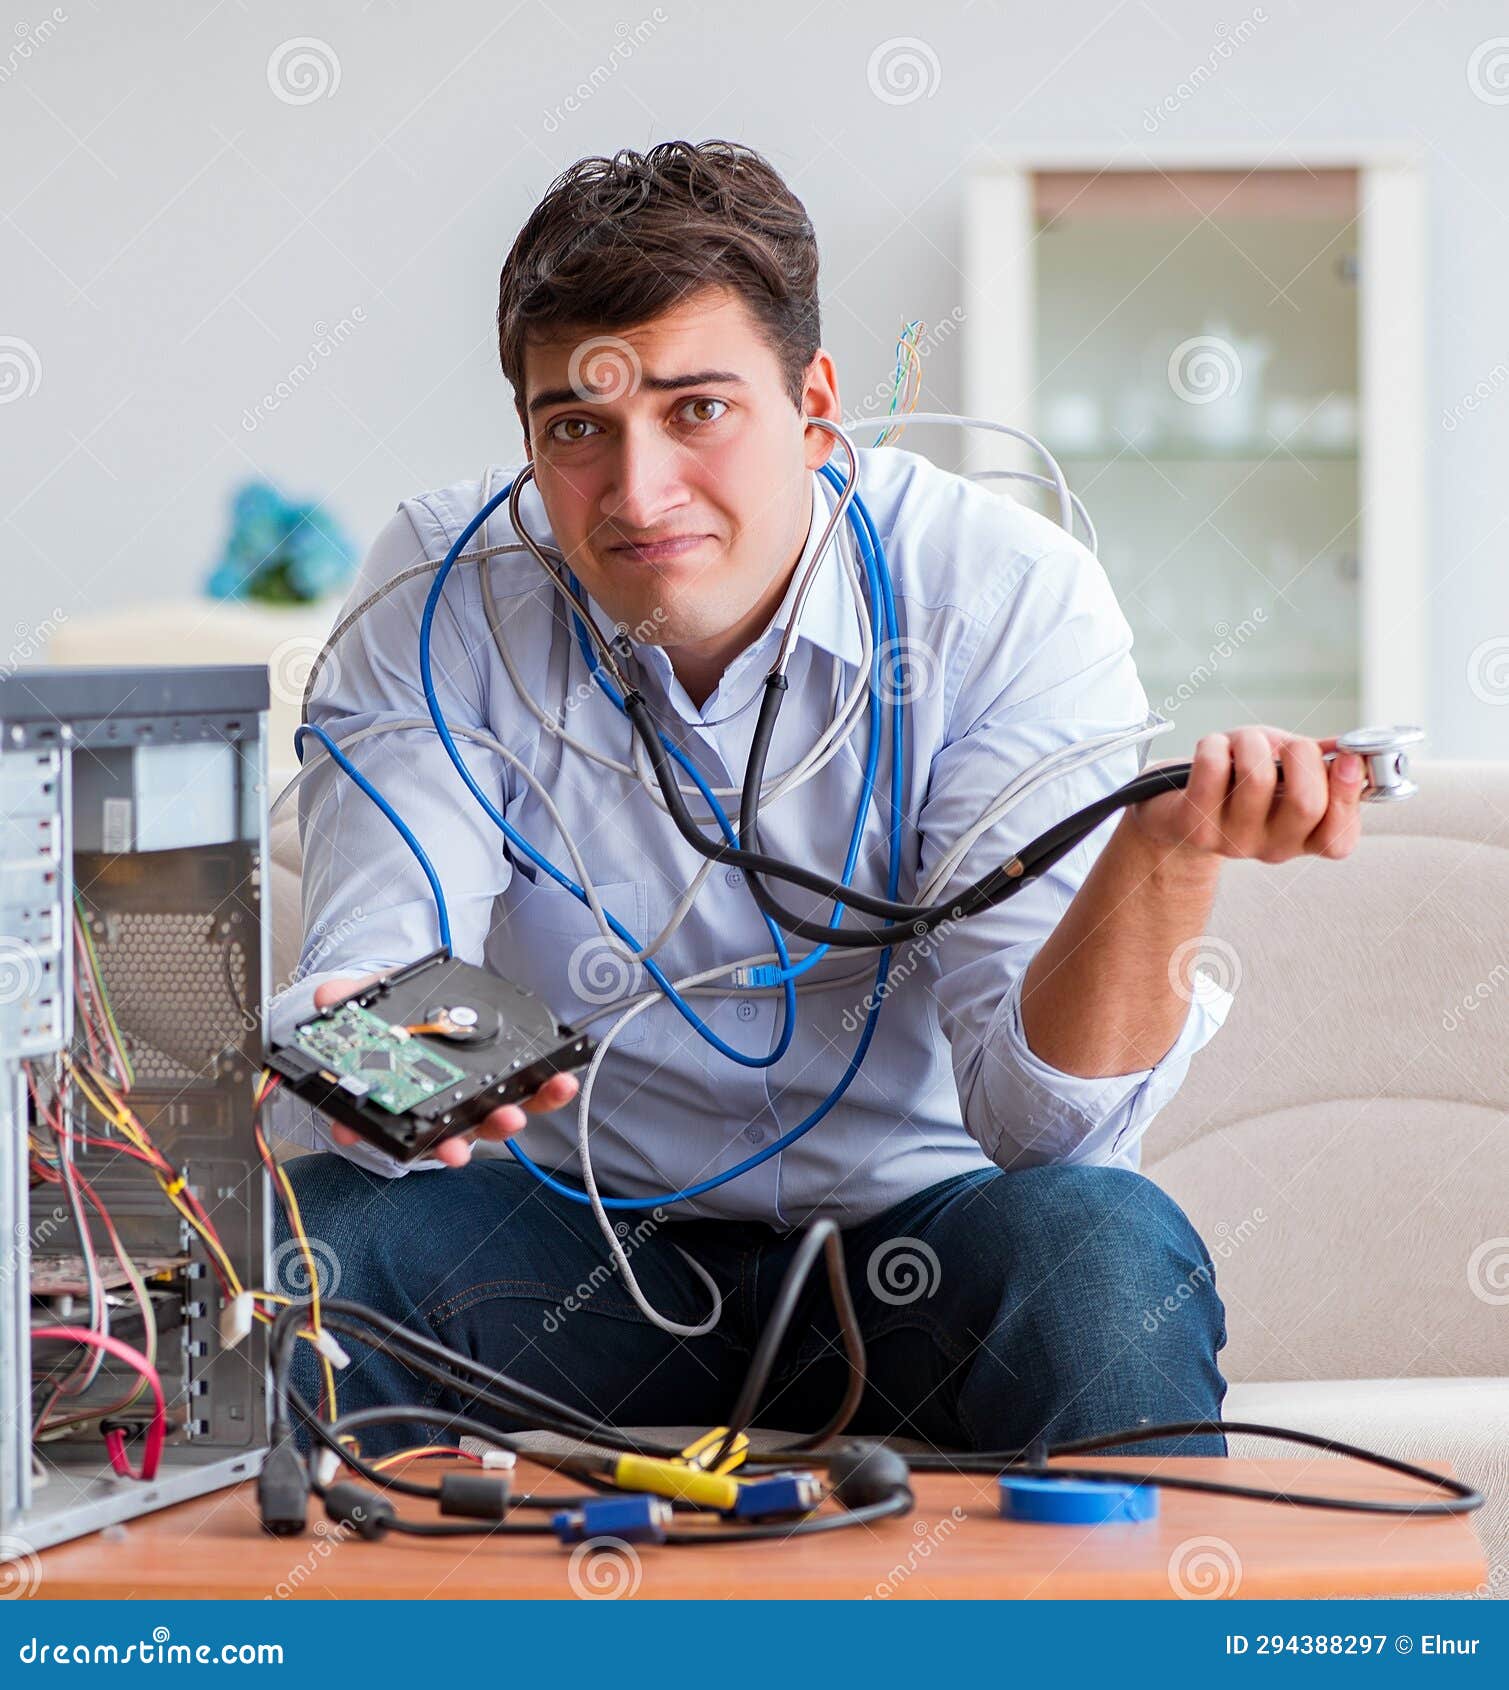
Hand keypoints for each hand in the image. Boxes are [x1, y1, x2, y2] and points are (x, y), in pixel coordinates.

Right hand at [311, 976, 579, 1167]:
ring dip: (508, 1120)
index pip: (403, 1132)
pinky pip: (532, 1089)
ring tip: (516, 1112)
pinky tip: (562, 1078)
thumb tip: (325, 998)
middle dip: (459, 1143)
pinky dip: (548, 1088)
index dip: (405, 1143)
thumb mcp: (366, 1006)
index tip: (419, 1148)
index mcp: (407, 1100)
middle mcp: (444, 1109)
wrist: (422, 1001)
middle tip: (460, 1147)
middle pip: (454, 1135)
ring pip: (494, 1119)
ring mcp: (478, 1099)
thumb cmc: (390, 1017)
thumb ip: (346, 1003)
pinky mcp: (510, 1079)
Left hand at [1125, 725, 1365, 865]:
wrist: (1176, 803)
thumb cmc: (1239, 780)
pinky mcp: (1194, 826)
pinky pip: (1213, 768)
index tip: (1346, 758)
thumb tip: (1356, 750)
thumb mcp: (1288, 769)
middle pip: (1305, 804)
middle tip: (1287, 745)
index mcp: (1305, 838)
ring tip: (1244, 741)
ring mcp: (1232, 841)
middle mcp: (1272, 848)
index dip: (1348, 794)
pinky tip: (1214, 748)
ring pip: (1256, 779)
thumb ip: (1322, 762)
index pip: (1339, 838)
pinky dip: (1215, 744)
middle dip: (1302, 755)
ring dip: (1253, 742)